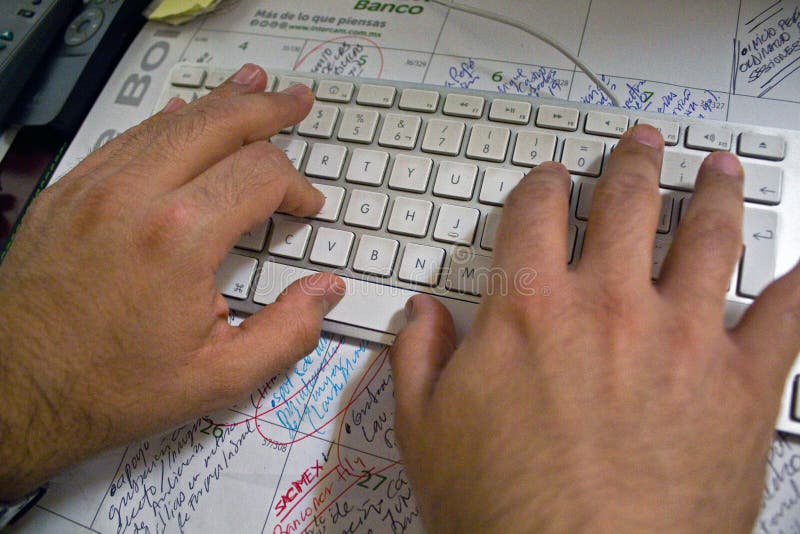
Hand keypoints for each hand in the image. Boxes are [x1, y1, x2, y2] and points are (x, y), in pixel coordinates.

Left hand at [0, 64, 342, 499]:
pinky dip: (167, 121)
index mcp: (179, 239)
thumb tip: (327, 291)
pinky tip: (185, 113)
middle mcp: (134, 195)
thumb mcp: (217, 380)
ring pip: (172, 120)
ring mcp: (94, 186)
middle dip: (267, 110)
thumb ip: (286, 333)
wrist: (12, 391)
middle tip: (296, 101)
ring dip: (220, 104)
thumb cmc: (111, 388)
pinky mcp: (68, 191)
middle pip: (218, 122)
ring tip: (254, 88)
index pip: (260, 173)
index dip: (296, 186)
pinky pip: (128, 137)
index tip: (305, 208)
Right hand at [391, 125, 799, 531]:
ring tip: (720, 171)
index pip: (537, 213)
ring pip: (711, 236)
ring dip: (717, 194)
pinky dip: (798, 287)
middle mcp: (610, 305)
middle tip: (643, 143)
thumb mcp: (425, 431)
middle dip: (634, 164)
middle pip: (629, 203)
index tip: (551, 179)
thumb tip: (422, 314)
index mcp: (530, 308)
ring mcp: (683, 337)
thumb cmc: (502, 510)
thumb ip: (418, 358)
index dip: (543, 185)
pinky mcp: (744, 384)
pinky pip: (786, 317)